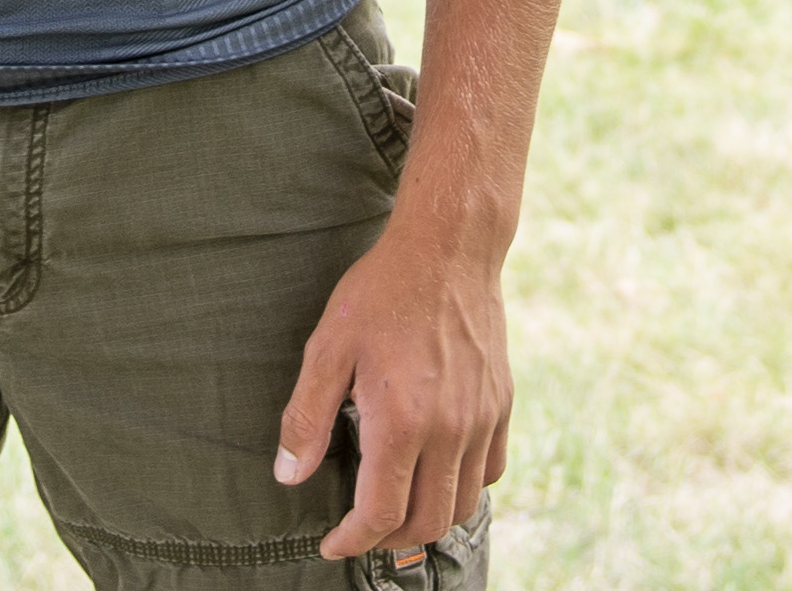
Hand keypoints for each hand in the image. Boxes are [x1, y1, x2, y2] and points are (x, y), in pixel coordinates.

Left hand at [273, 223, 511, 563]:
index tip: (332, 544)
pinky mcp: (502, 403)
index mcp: (401, 422)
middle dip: (388, 538)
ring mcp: (482, 419)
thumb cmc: (381, 293)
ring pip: (463, 504)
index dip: (352, 541)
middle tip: (360, 530)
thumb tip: (290, 476)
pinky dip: (464, 487)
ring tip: (397, 507)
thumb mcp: (327, 348)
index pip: (381, 514)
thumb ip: (307, 418)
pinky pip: (491, 470)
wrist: (448, 248)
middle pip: (427, 522)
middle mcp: (449, 430)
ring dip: (428, 519)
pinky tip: (437, 471)